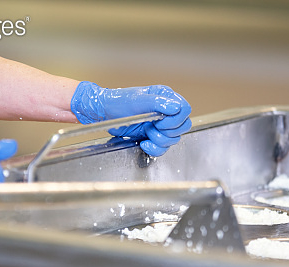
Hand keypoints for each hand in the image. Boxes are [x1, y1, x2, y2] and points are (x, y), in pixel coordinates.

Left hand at [70, 81, 191, 155]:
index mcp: (165, 97)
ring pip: (173, 139)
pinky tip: (144, 143)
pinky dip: (155, 149)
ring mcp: (160, 124)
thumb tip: (176, 107)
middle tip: (152, 127)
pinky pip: (163, 147)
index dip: (175, 119)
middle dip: (167, 131)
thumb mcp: (137, 100)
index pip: (184, 110)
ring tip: (146, 134)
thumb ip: (158, 102)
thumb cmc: (117, 102)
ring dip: (160, 140)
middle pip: (182, 126)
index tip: (160, 121)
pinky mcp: (153, 136)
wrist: (103, 113)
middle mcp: (165, 110)